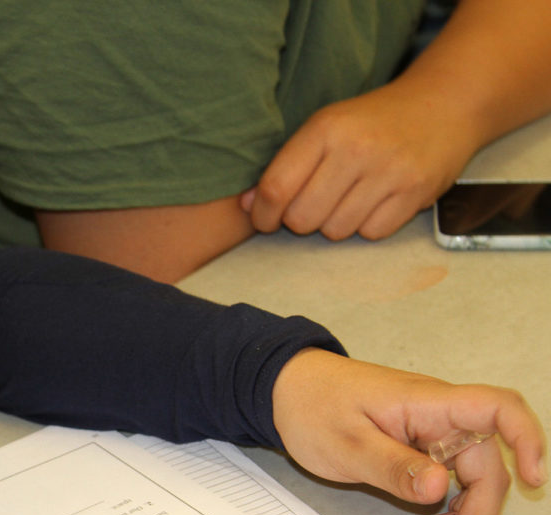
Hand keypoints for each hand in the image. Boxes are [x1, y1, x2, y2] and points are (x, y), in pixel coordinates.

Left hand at [241, 82, 478, 241]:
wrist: (445, 104)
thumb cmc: (372, 121)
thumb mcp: (326, 127)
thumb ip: (286, 165)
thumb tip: (246, 206)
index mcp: (326, 128)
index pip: (276, 188)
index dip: (263, 214)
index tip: (265, 220)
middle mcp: (357, 149)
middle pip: (302, 218)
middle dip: (300, 220)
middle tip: (313, 205)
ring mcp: (389, 172)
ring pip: (335, 230)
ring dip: (335, 223)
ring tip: (348, 198)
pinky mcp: (416, 192)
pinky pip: (371, 234)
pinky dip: (368, 226)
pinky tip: (375, 201)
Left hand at [272, 349, 545, 514]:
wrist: (283, 389)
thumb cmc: (311, 405)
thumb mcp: (345, 442)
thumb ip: (392, 466)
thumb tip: (440, 488)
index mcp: (426, 403)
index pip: (497, 408)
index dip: (525, 439)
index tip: (531, 479)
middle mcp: (437, 415)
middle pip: (486, 461)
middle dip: (479, 510)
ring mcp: (428, 431)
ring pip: (471, 475)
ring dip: (464, 514)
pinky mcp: (417, 445)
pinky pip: (448, 477)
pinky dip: (445, 505)